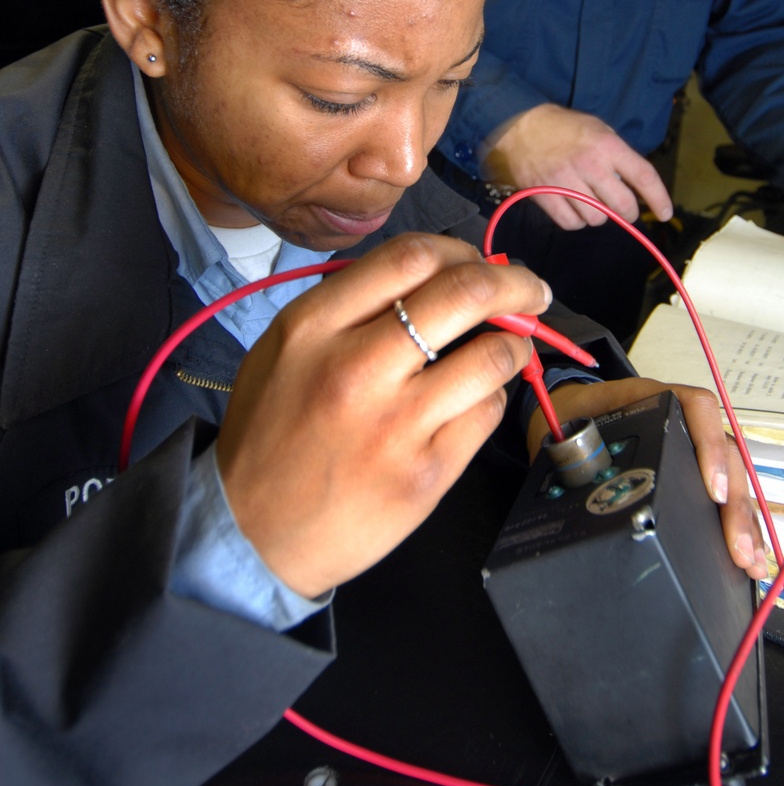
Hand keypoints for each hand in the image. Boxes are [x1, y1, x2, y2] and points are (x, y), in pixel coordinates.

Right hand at [216, 233, 550, 596]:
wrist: (250, 535)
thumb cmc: (269, 436)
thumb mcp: (284, 349)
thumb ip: (350, 306)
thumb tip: (439, 276)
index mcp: (314, 327)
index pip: (411, 257)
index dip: (462, 250)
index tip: (478, 261)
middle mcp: (356, 367)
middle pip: (465, 293)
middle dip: (515, 284)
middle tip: (531, 291)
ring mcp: (395, 424)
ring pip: (493, 354)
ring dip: (515, 343)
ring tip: (510, 347)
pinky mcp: (427, 473)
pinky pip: (487, 412)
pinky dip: (493, 396)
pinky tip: (476, 398)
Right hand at [483, 103, 672, 228]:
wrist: (520, 125)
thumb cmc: (565, 128)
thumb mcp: (599, 131)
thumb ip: (619, 159)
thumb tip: (635, 189)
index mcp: (607, 146)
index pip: (643, 176)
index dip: (658, 198)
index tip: (665, 213)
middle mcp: (590, 165)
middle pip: (622, 206)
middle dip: (626, 213)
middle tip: (621, 209)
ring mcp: (566, 182)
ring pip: (596, 219)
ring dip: (597, 216)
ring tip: (588, 200)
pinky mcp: (545, 196)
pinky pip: (571, 224)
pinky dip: (575, 221)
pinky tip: (572, 206)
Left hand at [533, 378, 767, 578]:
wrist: (564, 413)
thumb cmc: (567, 418)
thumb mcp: (567, 430)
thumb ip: (576, 451)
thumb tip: (583, 491)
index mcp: (649, 398)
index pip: (696, 407)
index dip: (710, 447)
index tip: (712, 491)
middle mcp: (679, 419)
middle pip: (723, 451)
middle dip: (734, 503)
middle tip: (738, 546)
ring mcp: (690, 443)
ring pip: (730, 475)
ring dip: (743, 518)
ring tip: (751, 560)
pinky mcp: (690, 468)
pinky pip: (722, 490)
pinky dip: (737, 521)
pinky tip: (748, 553)